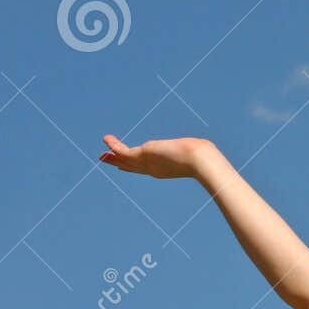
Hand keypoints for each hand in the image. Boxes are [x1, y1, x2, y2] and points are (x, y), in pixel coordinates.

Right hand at [99, 133, 214, 179]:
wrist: (198, 160)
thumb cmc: (203, 158)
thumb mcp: (198, 152)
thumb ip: (198, 151)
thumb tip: (208, 148)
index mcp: (163, 169)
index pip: (144, 168)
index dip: (132, 166)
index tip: (122, 166)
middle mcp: (152, 168)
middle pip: (130, 166)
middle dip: (118, 163)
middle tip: (105, 159)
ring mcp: (146, 163)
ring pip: (125, 160)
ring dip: (112, 156)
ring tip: (100, 155)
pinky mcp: (143, 155)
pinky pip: (124, 151)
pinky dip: (114, 145)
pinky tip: (106, 139)